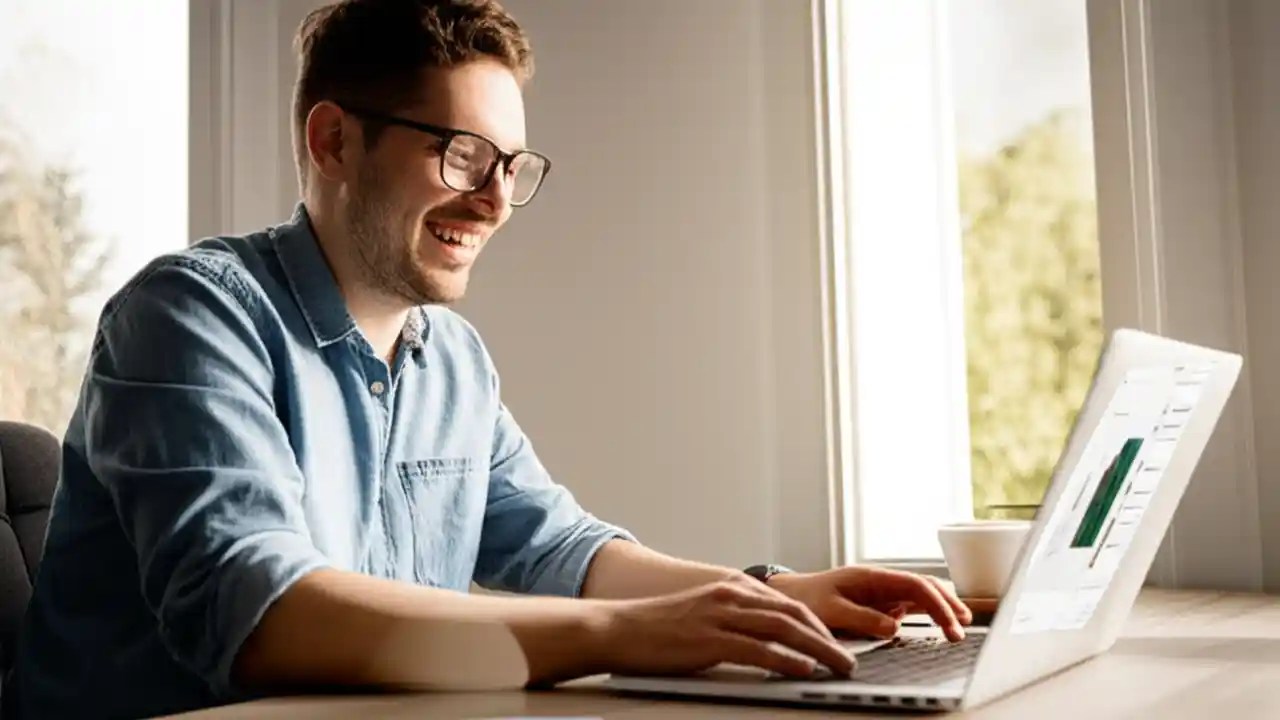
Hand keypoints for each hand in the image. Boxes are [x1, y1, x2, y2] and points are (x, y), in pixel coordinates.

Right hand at [596, 575, 855, 678]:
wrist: (617, 628)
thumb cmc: (656, 627)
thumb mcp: (702, 614)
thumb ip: (734, 621)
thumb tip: (765, 640)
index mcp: (731, 588)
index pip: (788, 604)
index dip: (818, 624)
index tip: (838, 641)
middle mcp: (730, 595)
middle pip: (794, 614)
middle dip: (827, 638)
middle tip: (848, 658)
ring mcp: (720, 616)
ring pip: (783, 629)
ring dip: (818, 649)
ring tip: (839, 666)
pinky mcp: (708, 639)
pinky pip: (757, 649)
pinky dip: (785, 660)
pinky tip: (803, 670)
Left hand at [768, 566, 973, 641]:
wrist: (791, 594)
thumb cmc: (807, 598)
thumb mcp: (831, 610)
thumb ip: (862, 619)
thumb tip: (894, 626)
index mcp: (872, 577)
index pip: (915, 586)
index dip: (937, 605)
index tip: (950, 626)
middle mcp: (881, 581)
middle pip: (924, 586)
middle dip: (947, 605)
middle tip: (962, 630)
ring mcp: (881, 590)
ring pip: (920, 594)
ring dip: (941, 607)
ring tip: (960, 625)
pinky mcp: (878, 601)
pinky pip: (908, 603)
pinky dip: (927, 611)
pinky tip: (938, 622)